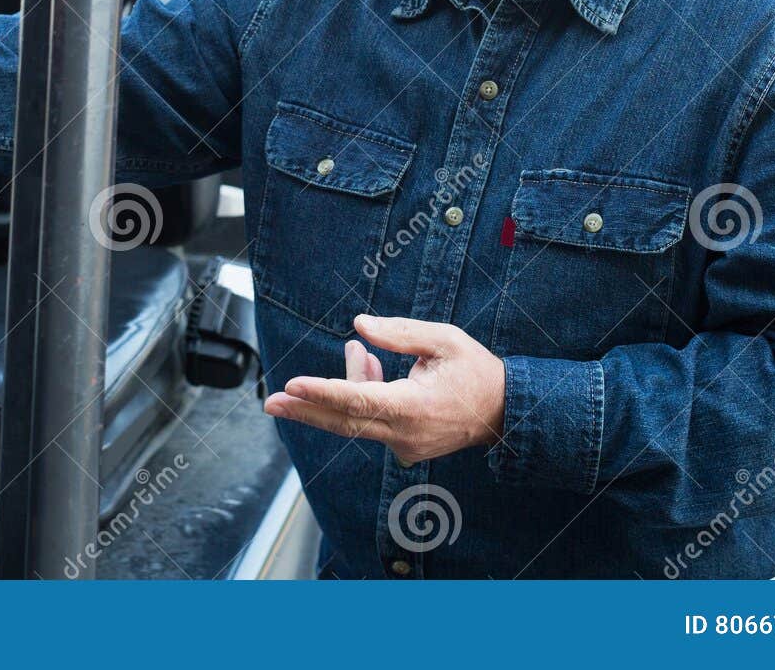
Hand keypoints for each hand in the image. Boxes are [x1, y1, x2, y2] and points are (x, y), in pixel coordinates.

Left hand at [263, 314, 506, 464]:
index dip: (322, 392)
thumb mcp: (444, 339)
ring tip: (358, 353)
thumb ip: (399, 333)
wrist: (504, 412)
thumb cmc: (475, 370)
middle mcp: (404, 434)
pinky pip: (371, 421)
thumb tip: (357, 327)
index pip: (357, 401)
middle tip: (270, 403)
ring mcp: (404, 446)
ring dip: (345, 387)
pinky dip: (362, 396)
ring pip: (357, 418)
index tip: (292, 386)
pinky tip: (370, 368)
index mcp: (414, 407)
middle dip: (305, 410)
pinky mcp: (404, 447)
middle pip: (344, 422)